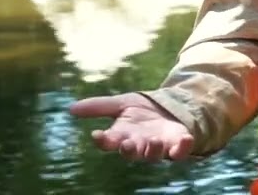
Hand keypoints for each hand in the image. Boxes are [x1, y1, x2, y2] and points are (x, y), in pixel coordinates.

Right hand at [69, 93, 194, 161]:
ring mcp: (158, 146)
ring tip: (152, 141)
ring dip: (153, 150)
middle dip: (128, 149)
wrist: (168, 108)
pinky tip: (186, 139)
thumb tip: (71, 108)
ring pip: (154, 155)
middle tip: (125, 144)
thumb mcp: (121, 103)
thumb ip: (98, 106)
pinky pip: (180, 151)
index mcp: (122, 136)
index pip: (109, 142)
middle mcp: (139, 144)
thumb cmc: (140, 110)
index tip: (97, 134)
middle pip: (131, 152)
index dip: (103, 140)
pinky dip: (183, 147)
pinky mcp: (177, 144)